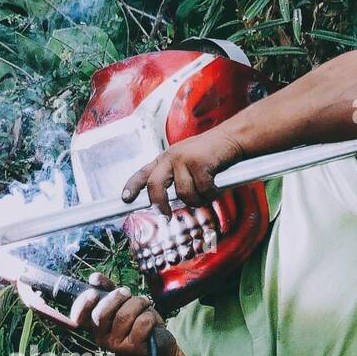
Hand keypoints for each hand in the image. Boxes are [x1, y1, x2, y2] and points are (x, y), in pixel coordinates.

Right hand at [69, 273, 177, 355]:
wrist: (159, 342)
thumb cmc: (137, 320)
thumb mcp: (121, 303)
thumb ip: (106, 289)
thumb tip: (94, 277)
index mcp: (95, 327)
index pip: (79, 319)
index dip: (83, 305)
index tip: (93, 293)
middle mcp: (102, 339)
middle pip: (101, 314)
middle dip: (117, 297)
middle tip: (127, 292)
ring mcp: (117, 345)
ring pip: (124, 315)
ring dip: (138, 303)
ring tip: (144, 304)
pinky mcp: (134, 348)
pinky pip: (141, 323)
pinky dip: (149, 316)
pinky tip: (151, 320)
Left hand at [120, 124, 242, 216]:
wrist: (231, 138)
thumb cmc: (210, 155)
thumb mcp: (186, 163)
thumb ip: (175, 178)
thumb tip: (166, 203)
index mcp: (165, 159)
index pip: (143, 173)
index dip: (132, 187)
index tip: (125, 199)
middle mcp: (170, 157)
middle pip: (155, 186)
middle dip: (159, 205)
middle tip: (166, 217)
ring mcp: (184, 158)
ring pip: (183, 194)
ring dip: (198, 200)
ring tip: (207, 193)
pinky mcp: (199, 162)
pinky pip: (202, 191)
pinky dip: (211, 193)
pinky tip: (217, 186)